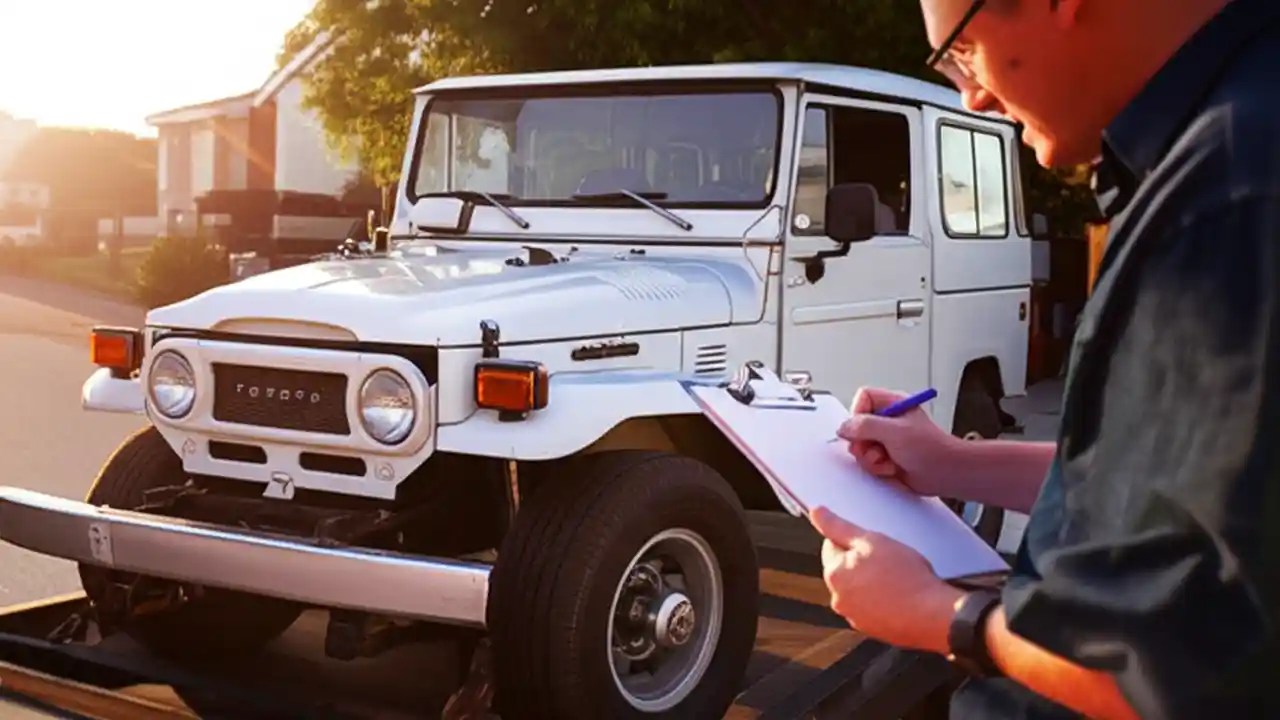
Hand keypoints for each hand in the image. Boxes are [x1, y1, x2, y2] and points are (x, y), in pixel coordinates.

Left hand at [809, 506, 963, 654]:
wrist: (933, 615)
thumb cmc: (907, 578)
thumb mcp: (872, 540)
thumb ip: (839, 526)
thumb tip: (817, 514)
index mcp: (834, 575)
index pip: (831, 546)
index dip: (853, 539)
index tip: (870, 540)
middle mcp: (839, 599)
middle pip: (845, 569)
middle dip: (862, 561)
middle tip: (887, 557)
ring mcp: (855, 616)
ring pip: (859, 589)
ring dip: (871, 581)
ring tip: (896, 577)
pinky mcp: (872, 628)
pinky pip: (872, 606)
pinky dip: (881, 599)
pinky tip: (900, 593)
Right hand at [837, 387, 965, 497]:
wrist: (945, 474)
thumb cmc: (932, 449)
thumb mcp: (895, 431)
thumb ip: (866, 426)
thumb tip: (844, 427)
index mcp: (893, 404)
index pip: (863, 398)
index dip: (858, 412)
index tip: (863, 427)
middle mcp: (888, 420)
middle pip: (857, 425)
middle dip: (864, 442)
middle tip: (876, 448)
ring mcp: (886, 439)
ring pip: (860, 446)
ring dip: (871, 458)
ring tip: (888, 460)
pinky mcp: (886, 457)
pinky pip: (868, 461)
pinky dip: (877, 468)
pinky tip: (892, 468)